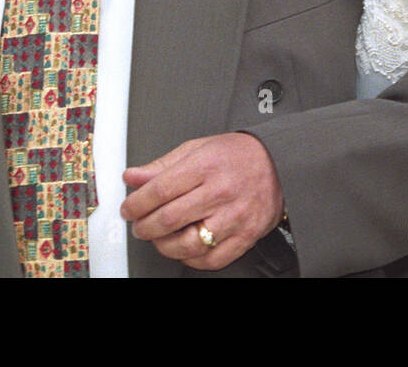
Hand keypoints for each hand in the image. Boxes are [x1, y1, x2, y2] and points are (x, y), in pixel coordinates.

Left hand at [120, 133, 283, 270]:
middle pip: (169, 219)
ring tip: (159, 238)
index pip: (159, 190)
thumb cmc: (237, 155)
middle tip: (139, 225)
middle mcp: (220, 192)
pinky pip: (212, 259)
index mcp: (205, 166)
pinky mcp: (245, 236)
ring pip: (188, 244)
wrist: (278, 164)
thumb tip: (133, 176)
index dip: (136, 203)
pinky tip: (184, 249)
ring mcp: (234, 217)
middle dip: (144, 227)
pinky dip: (191, 259)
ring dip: (164, 246)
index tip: (129, 208)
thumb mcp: (196, 149)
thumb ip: (162, 166)